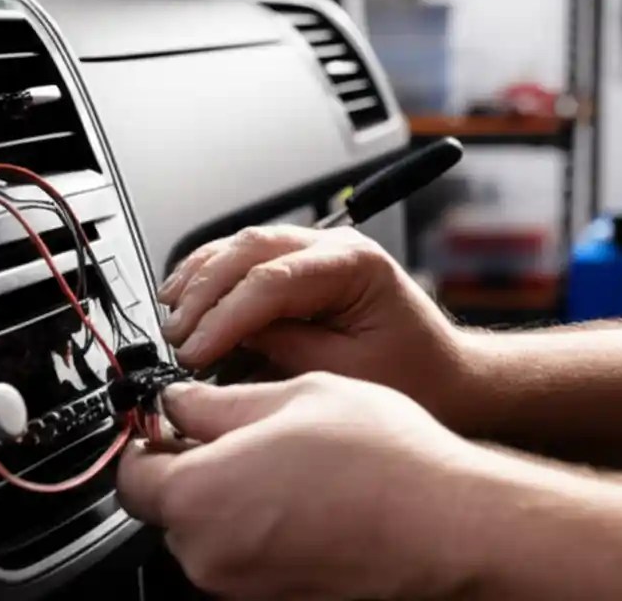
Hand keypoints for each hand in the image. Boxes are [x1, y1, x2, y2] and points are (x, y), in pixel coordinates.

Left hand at [116, 373, 487, 598]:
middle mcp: (208, 554)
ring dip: (228, 496)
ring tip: (285, 460)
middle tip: (236, 431)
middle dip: (191, 468)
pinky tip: (304, 494)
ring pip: (208, 532)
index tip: (165, 421)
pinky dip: (260, 527)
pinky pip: (245, 557)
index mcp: (196, 497)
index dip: (146, 440)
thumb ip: (215, 403)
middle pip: (169, 507)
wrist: (448, 525)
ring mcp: (242, 586)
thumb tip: (178, 403)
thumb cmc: (381, 461)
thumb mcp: (290, 396)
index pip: (131, 474)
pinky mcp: (275, 599)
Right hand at [158, 226, 484, 432]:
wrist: (449, 377)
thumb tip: (226, 343)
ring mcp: (319, 250)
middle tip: (176, 335)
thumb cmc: (416, 377)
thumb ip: (284, 349)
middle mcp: (336, 246)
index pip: (270, 280)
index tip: (195, 350)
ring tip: (172, 312)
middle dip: (203, 291)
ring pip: (242, 244)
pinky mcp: (305, 265)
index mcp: (355, 266)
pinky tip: (189, 292)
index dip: (224, 316)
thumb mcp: (346, 374)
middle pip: (249, 249)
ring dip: (200, 275)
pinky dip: (213, 273)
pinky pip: (249, 257)